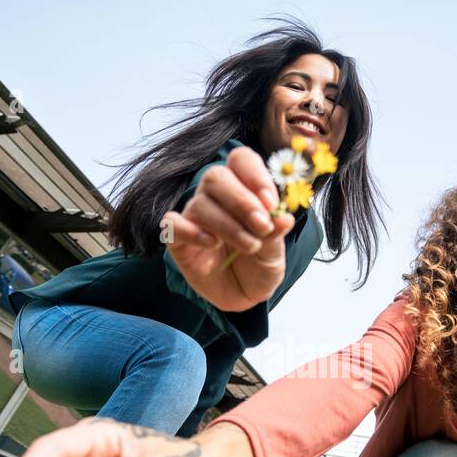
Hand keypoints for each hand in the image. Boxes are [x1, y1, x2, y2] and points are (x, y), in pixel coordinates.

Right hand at [161, 146, 293, 311]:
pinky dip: (192, 232)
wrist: (244, 296)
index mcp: (241, 187)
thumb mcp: (275, 252)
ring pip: (201, 204)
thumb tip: (283, 217)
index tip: (272, 204)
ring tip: (250, 246)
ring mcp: (194, 217)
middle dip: (242, 201)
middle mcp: (214, 197)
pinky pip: (173, 225)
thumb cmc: (259, 265)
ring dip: (229, 225)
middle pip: (216, 177)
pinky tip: (212, 244)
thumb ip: (276, 233)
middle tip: (262, 226)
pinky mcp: (178, 240)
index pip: (241, 160)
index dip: (255, 176)